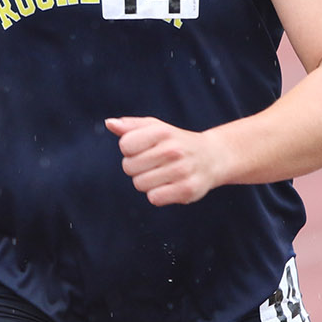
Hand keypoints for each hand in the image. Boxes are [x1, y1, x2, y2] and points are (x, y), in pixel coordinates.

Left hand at [106, 116, 226, 206]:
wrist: (212, 157)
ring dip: (146, 182)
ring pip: (140, 184)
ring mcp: (181, 170)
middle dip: (136, 167)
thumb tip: (110, 123)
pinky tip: (169, 185)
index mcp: (162, 131)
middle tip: (153, 163)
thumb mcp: (156, 127)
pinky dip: (158, 195)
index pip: (125, 145)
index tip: (143, 149)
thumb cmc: (176, 141)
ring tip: (162, 174)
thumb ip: (131, 126)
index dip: (130, 149)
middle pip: (129, 167)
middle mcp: (173, 150)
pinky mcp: (187, 189)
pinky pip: (154, 198)